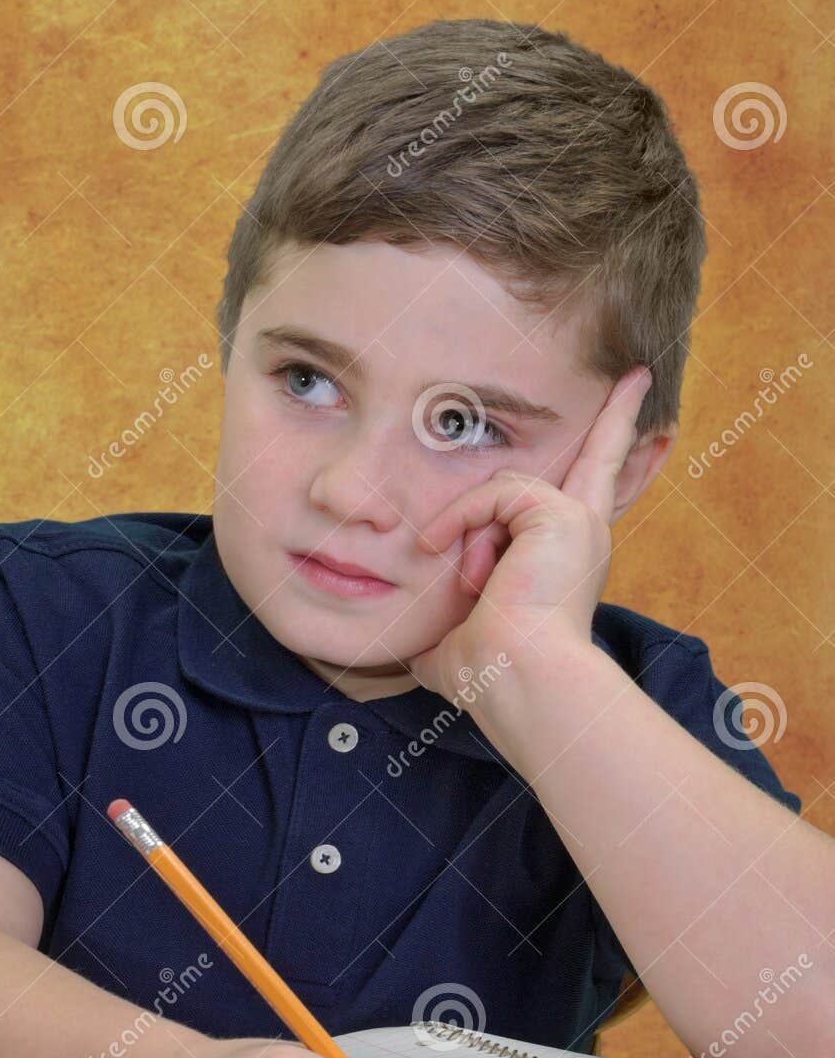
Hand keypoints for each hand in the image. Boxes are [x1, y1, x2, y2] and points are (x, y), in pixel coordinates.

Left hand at [406, 367, 653, 700]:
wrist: (519, 680)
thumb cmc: (490, 675)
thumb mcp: (461, 641)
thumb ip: (449, 625)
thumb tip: (419, 648)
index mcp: (566, 563)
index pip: (583, 503)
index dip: (605, 462)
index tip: (633, 423)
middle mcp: (584, 536)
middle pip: (601, 459)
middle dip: (618, 418)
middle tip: (639, 378)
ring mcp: (577, 521)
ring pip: (505, 492)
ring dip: (469, 531)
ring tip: (468, 583)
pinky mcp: (560, 513)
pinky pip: (492, 493)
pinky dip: (460, 520)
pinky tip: (444, 549)